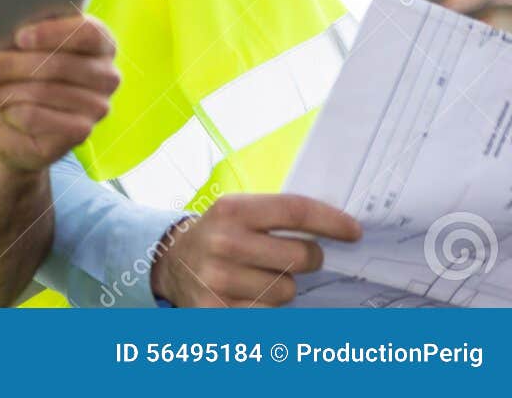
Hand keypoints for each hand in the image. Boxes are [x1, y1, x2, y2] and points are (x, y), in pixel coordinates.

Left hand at [0, 11, 119, 175]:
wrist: (15, 124)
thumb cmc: (20, 73)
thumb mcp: (20, 50)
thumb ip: (21, 37)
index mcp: (100, 42)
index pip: (88, 32)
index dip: (54, 32)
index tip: (19, 37)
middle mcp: (107, 75)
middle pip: (61, 64)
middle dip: (13, 64)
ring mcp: (98, 106)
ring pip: (45, 92)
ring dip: (4, 89)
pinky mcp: (82, 132)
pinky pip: (38, 118)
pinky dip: (11, 112)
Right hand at [150, 193, 361, 306]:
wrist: (171, 262)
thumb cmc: (219, 234)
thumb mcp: (238, 212)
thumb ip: (279, 215)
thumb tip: (339, 226)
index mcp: (231, 210)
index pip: (295, 211)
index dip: (330, 221)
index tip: (354, 231)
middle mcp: (224, 242)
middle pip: (301, 256)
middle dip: (309, 258)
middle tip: (295, 257)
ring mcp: (219, 280)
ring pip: (288, 290)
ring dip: (283, 286)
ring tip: (258, 277)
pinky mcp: (217, 312)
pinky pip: (270, 315)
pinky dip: (267, 308)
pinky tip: (249, 296)